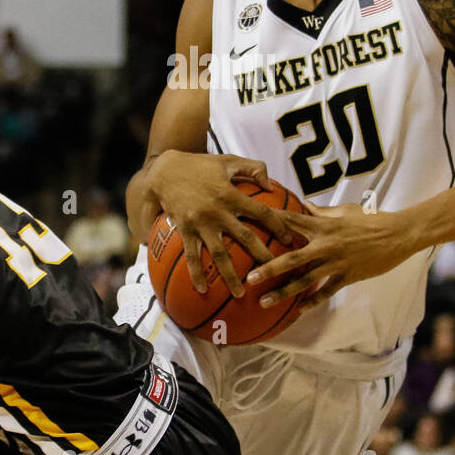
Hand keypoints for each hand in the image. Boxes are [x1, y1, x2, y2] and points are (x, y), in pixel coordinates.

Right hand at [147, 151, 297, 297]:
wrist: (165, 170)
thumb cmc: (200, 165)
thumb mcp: (229, 160)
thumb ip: (253, 168)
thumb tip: (271, 185)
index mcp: (231, 194)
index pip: (261, 212)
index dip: (278, 226)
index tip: (289, 240)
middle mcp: (217, 212)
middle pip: (245, 238)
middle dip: (262, 256)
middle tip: (276, 273)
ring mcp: (200, 224)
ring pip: (219, 254)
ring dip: (230, 276)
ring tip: (240, 294)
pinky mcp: (185, 230)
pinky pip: (191, 256)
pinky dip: (196, 274)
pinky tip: (202, 289)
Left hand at [246, 202, 418, 308]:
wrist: (397, 235)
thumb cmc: (371, 219)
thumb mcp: (345, 210)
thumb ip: (323, 211)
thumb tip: (305, 206)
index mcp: (323, 225)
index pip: (290, 221)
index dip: (269, 222)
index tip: (249, 224)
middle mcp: (326, 245)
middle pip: (292, 258)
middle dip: (269, 268)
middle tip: (249, 278)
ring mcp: (336, 263)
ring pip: (305, 281)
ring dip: (283, 292)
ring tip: (264, 302)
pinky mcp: (347, 277)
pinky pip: (326, 292)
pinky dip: (312, 302)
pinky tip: (298, 312)